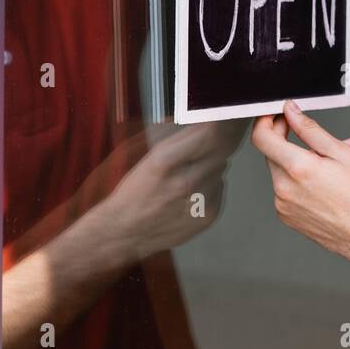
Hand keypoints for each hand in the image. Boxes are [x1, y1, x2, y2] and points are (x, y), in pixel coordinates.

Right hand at [98, 118, 245, 263]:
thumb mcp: (151, 158)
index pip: (208, 133)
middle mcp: (184, 182)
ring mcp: (199, 201)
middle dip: (215, 143)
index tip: (225, 115)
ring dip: (210, 166)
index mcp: (164, 161)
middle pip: (220, 149)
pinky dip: (210, 185)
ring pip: (221, 167)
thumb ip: (181, 139)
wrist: (124, 233)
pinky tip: (191, 193)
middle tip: (206, 144)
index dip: (220, 122)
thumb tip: (208, 120)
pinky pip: (220, 187)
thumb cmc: (134, 192)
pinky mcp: (209, 215)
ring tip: (188, 176)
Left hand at [252, 101, 349, 268]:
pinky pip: (286, 191)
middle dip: (287, 140)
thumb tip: (292, 112)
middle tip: (311, 137)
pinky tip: (323, 183)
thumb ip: (310, 129)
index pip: (262, 138)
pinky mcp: (288, 217)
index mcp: (298, 168)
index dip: (266, 121)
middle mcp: (285, 189)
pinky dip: (300, 182)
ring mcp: (284, 206)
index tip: (275, 116)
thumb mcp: (341, 154)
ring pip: (282, 173)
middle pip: (272, 154)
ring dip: (298, 163)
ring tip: (328, 164)